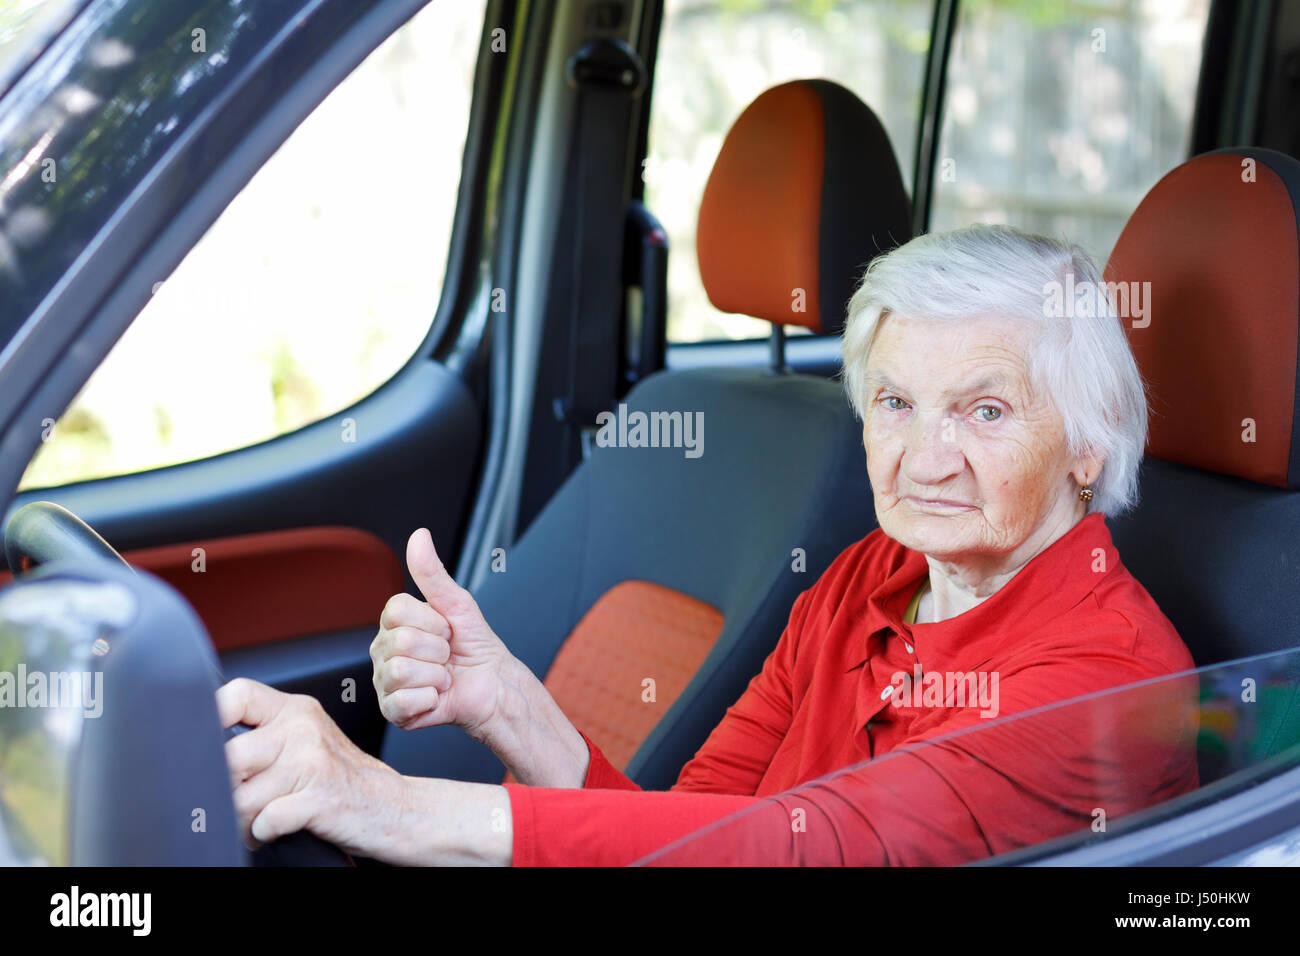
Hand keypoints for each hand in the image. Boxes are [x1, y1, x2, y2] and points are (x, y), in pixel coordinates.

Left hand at [218, 677, 409, 857]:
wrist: (393, 807)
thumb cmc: (342, 778)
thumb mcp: (306, 742)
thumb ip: (265, 736)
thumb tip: (205, 750)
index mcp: (296, 711)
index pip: (238, 695)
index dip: (211, 717)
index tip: (202, 745)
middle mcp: (303, 730)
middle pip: (229, 757)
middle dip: (224, 791)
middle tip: (236, 802)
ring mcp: (313, 763)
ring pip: (241, 797)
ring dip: (241, 821)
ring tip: (256, 820)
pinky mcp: (320, 798)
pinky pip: (264, 820)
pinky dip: (262, 833)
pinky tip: (274, 828)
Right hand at [371, 528, 514, 739]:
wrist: (493, 684)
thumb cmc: (473, 643)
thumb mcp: (456, 603)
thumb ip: (432, 571)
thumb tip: (420, 535)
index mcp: (392, 623)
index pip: (397, 611)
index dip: (433, 621)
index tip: (446, 629)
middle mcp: (381, 651)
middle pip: (403, 642)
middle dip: (439, 649)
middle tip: (447, 656)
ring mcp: (384, 682)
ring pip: (402, 671)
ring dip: (437, 675)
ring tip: (443, 676)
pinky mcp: (393, 711)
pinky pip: (404, 701)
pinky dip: (431, 699)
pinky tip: (436, 697)